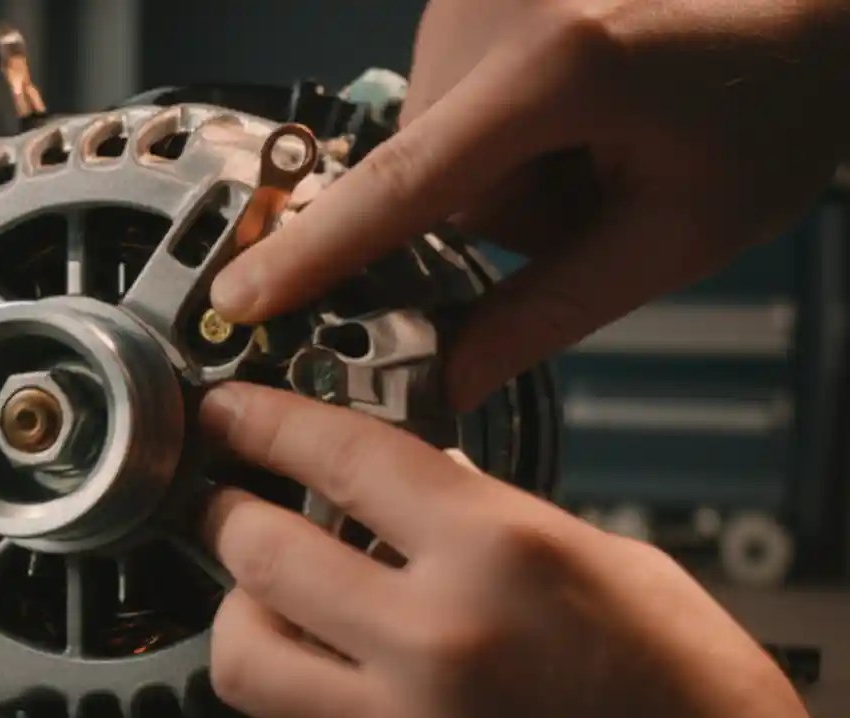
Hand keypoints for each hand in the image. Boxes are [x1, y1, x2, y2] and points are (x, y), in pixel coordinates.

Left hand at [200, 382, 806, 717]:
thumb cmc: (678, 680)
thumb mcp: (591, 558)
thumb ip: (482, 516)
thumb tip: (403, 488)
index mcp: (498, 553)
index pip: (342, 455)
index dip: (265, 421)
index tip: (229, 412)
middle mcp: (438, 638)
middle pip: (260, 551)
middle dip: (228, 513)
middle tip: (228, 500)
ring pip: (245, 655)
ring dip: (241, 611)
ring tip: (268, 595)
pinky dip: (286, 682)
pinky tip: (320, 660)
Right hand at [210, 0, 849, 410]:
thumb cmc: (774, 94)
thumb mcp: (678, 231)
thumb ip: (547, 313)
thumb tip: (447, 379)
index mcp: (555, 71)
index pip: (401, 187)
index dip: (314, 255)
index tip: (244, 299)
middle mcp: (493, 18)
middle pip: (426, 184)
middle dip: (497, 220)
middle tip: (599, 197)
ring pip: (438, 149)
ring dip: (503, 175)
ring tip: (603, 143)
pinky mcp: (473, 0)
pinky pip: (452, 104)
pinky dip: (503, 132)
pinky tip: (579, 111)